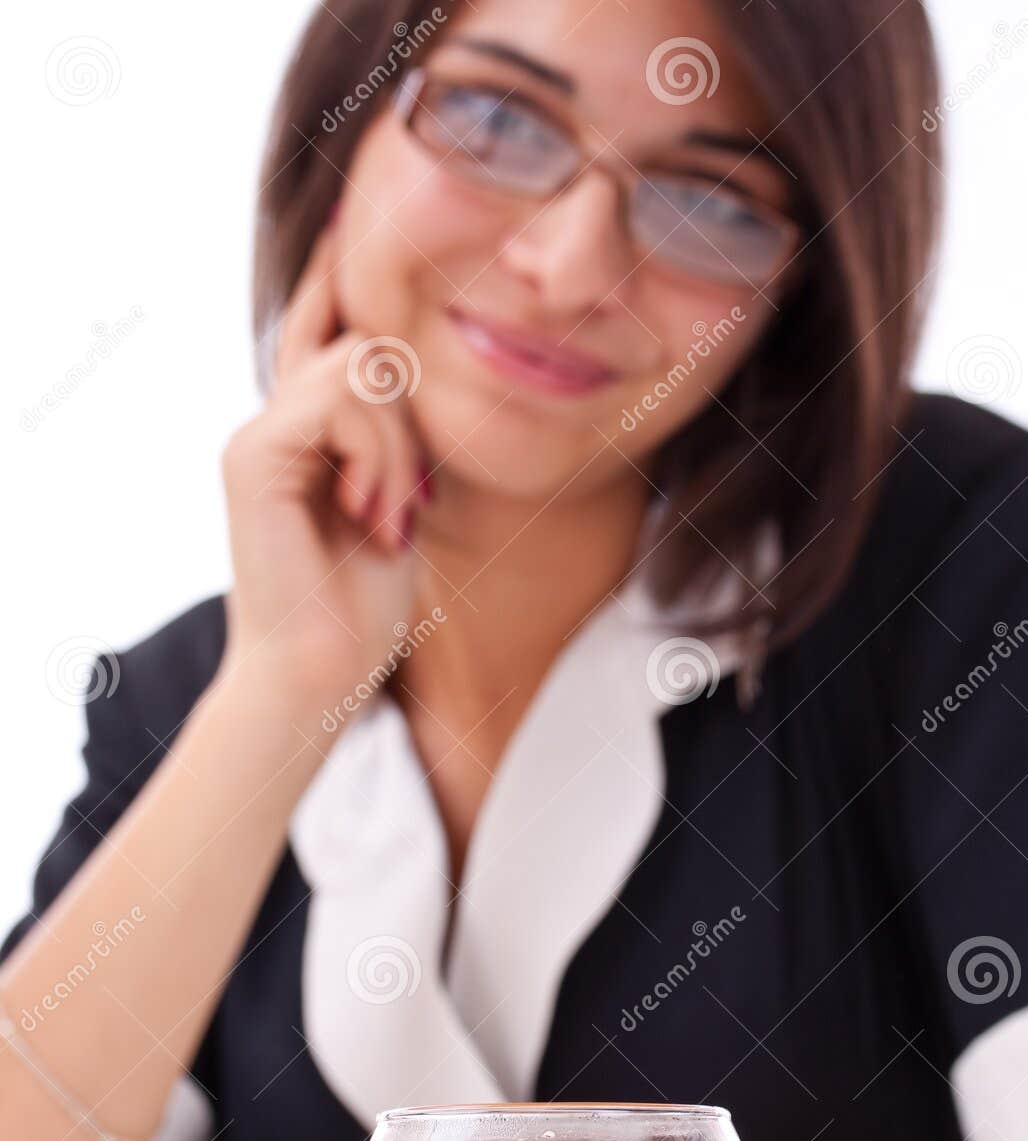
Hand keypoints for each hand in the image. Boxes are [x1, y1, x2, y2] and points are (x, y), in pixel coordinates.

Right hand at [220, 224, 430, 730]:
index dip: (340, 276)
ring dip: (399, 448)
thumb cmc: (359, 607)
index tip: (356, 218)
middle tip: (411, 504)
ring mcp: (258, 435)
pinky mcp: (253, 454)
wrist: (320, 673)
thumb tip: (409, 369)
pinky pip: (336, 401)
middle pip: (365, 346)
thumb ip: (393, 436)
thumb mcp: (396, 502)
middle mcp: (275, 422)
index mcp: (305, 433)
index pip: (326, 332)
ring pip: (360, 369)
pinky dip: (376, 456)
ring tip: (392, 516)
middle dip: (410, 422)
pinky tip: (371, 513)